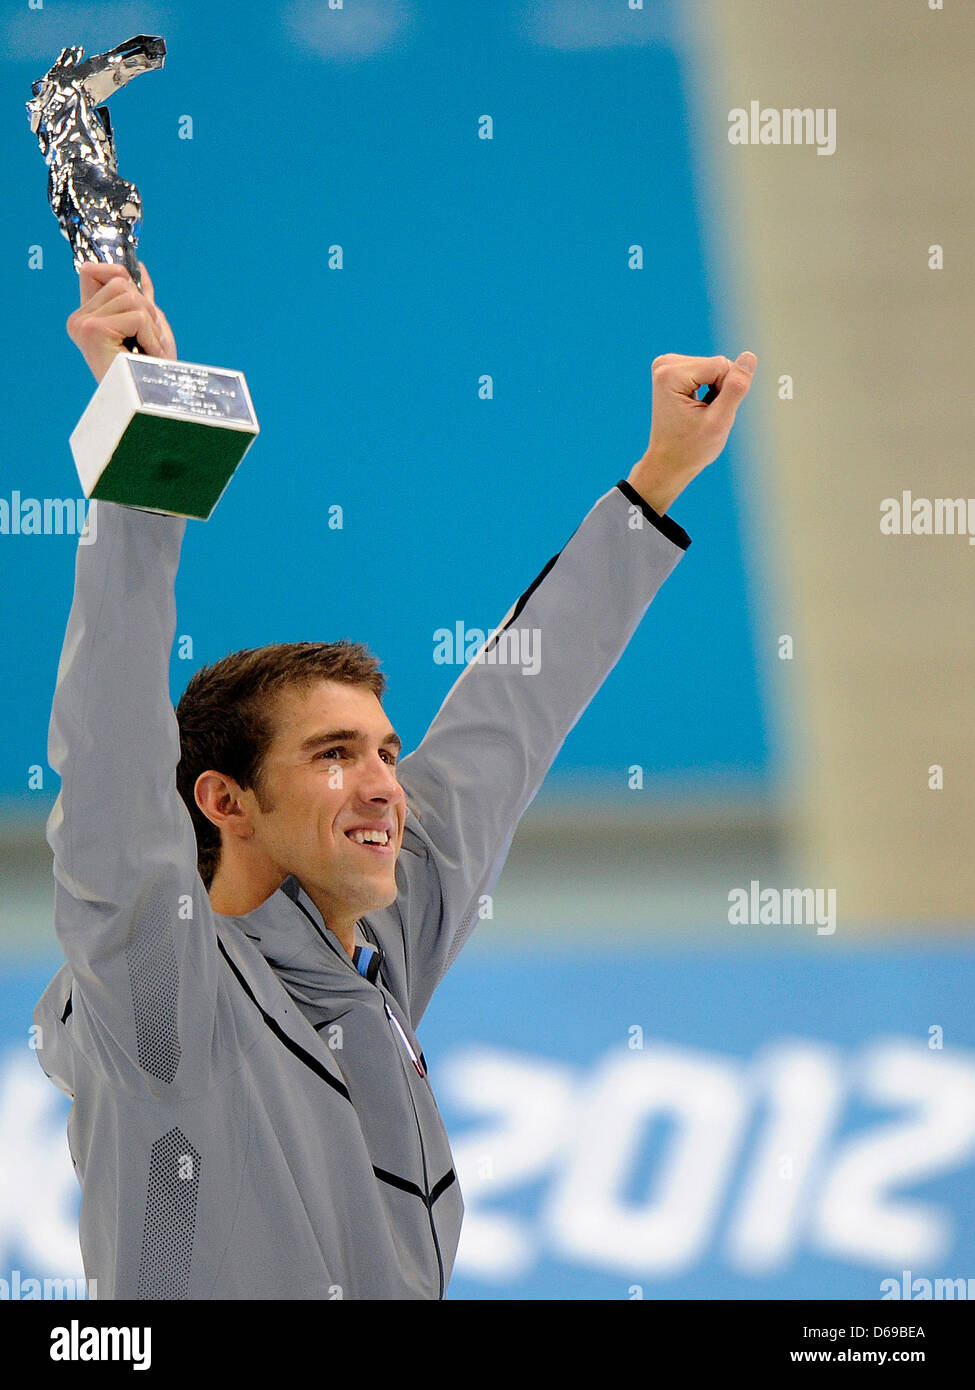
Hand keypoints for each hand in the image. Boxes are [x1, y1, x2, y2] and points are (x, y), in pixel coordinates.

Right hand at [66, 261, 176, 383]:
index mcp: (85, 318)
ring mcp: (82, 325)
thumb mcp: (148, 327)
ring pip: (131, 297)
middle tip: (149, 341)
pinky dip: (152, 337)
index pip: (95, 271)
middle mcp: (78, 320)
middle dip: (146, 310)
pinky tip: (148, 357)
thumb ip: (140, 298)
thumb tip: (141, 267)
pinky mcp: (93, 331)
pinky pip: (137, 317)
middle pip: (120, 282)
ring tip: (149, 351)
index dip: (121, 277)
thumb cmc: (150, 371)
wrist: (150, 404)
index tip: (140, 304)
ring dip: (151, 326)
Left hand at [627, 351, 756, 514]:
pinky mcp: (673, 369)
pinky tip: (696, 405)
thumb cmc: (691, 448)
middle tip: (704, 415)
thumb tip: (749, 357)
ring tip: (700, 412)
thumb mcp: (719, 421)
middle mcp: (665, 363)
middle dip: (720, 390)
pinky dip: (709, 388)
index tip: (710, 414)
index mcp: (670, 374)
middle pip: (717, 364)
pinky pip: (707, 370)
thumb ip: (736, 388)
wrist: (668, 462)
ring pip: (715, 367)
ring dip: (716, 390)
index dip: (726, 392)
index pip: (721, 366)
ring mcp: (667, 365)